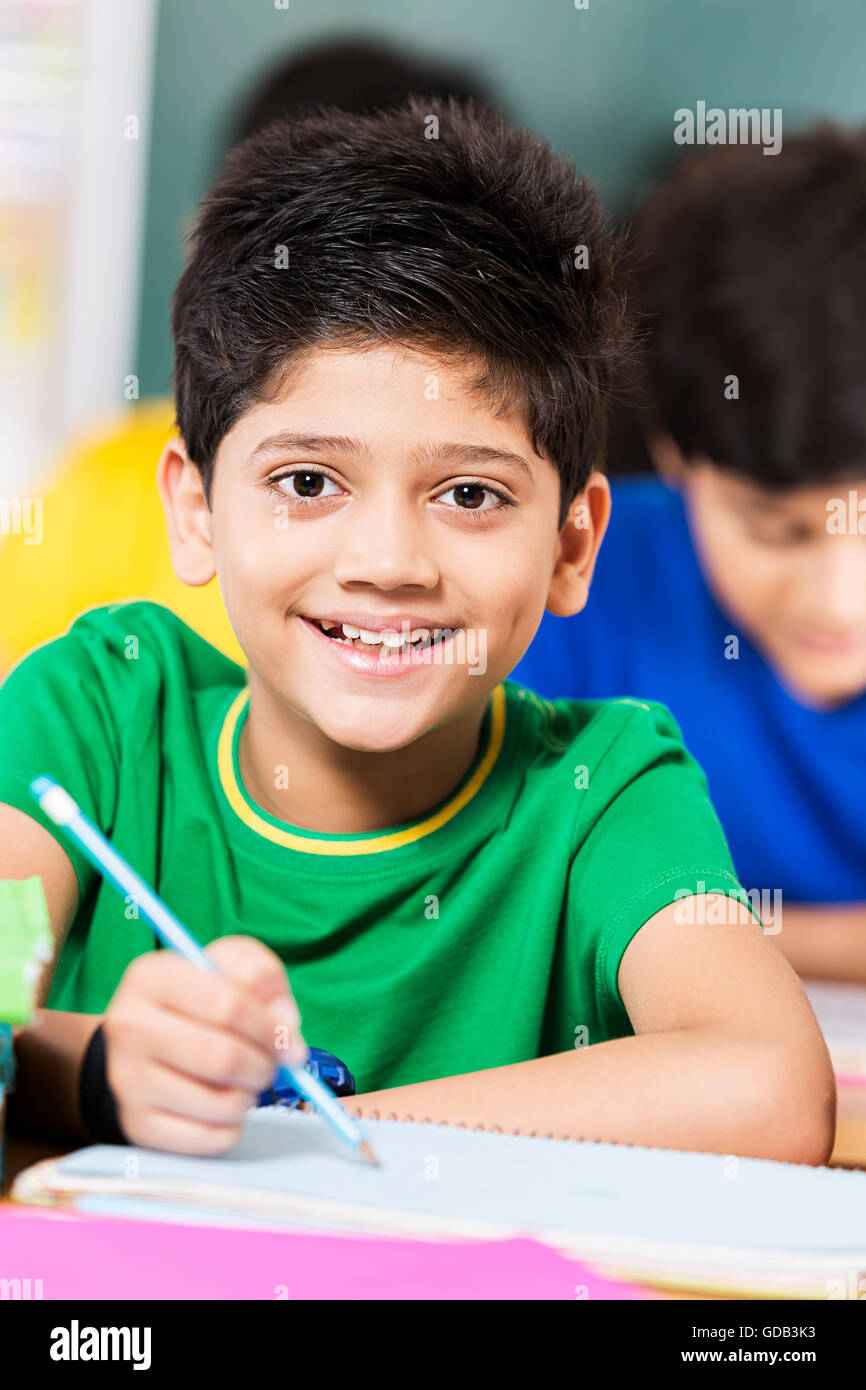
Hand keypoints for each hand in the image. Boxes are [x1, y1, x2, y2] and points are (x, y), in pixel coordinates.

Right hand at [102, 936, 305, 1154]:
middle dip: (263, 1066)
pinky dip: (233, 1127)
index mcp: (152, 976)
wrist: (141, 1038)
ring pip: (218, 1104)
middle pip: (222, 1058)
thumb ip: (262, 976)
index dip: (271, 1028)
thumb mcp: (227, 964)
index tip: (292, 1043)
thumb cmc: (197, 996)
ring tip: (245, 1081)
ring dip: (250, 1097)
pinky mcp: (136, 1124)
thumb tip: (284, 1023)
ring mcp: (127, 1079)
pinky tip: (224, 1104)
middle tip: (272, 1065)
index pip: (227, 1005)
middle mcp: (129, 1027)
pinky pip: (208, 1139)